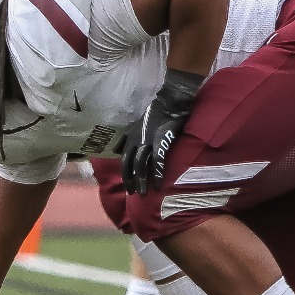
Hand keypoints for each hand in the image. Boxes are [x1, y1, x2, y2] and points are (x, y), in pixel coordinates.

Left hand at [119, 68, 205, 194]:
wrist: (171, 100)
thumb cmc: (159, 111)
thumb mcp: (143, 125)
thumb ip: (141, 138)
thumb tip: (141, 151)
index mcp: (132, 137)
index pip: (124, 159)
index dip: (125, 173)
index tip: (127, 185)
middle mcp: (137, 140)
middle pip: (130, 164)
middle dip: (131, 180)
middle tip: (134, 193)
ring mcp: (148, 141)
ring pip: (141, 165)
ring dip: (142, 180)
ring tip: (144, 193)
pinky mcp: (161, 142)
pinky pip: (157, 161)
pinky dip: (157, 174)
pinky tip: (158, 185)